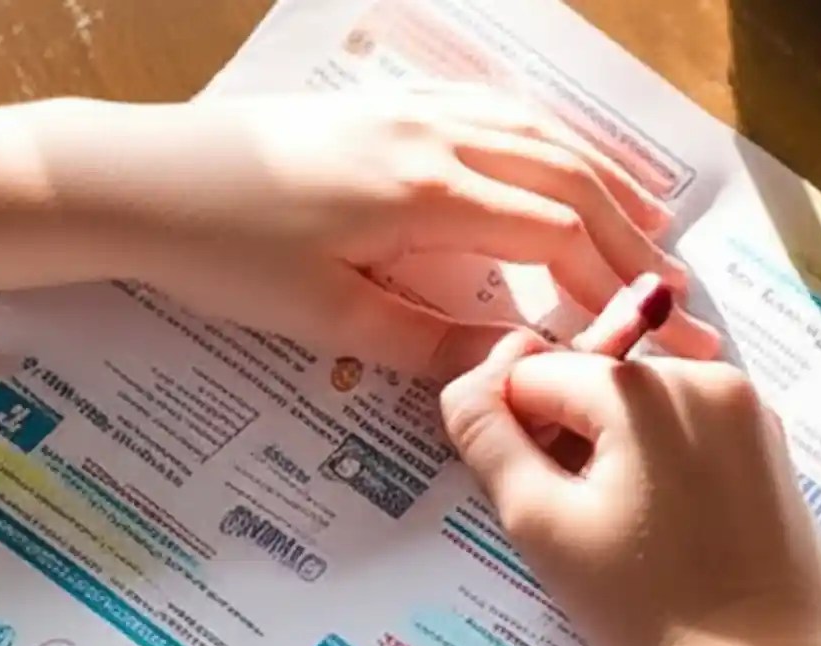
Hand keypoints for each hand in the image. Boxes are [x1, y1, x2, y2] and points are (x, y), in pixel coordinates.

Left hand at [33, 92, 719, 377]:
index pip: (556, 236)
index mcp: (429, 196)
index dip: (616, 287)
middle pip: (565, 176)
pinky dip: (542, 137)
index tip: (661, 335)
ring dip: (597, 176)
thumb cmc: (225, 254)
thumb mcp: (326, 316)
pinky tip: (548, 158)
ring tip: (641, 219)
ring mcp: (410, 110)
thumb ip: (427, 342)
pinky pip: (491, 109)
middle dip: (629, 235)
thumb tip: (508, 364)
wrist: (146, 182)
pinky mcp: (383, 104)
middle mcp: (436, 137)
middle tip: (674, 288)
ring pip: (537, 130)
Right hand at [439, 334, 820, 645]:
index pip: (531, 374)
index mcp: (642, 387)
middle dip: (564, 436)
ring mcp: (746, 407)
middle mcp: (704, 375)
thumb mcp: (537, 520)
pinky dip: (655, 454)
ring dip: (608, 446)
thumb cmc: (644, 608)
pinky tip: (657, 517)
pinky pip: (683, 422)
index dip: (511, 429)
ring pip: (634, 403)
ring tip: (618, 524)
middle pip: (588, 382)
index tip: (528, 492)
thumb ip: (484, 436)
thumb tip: (465, 383)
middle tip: (570, 515)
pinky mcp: (768, 442)